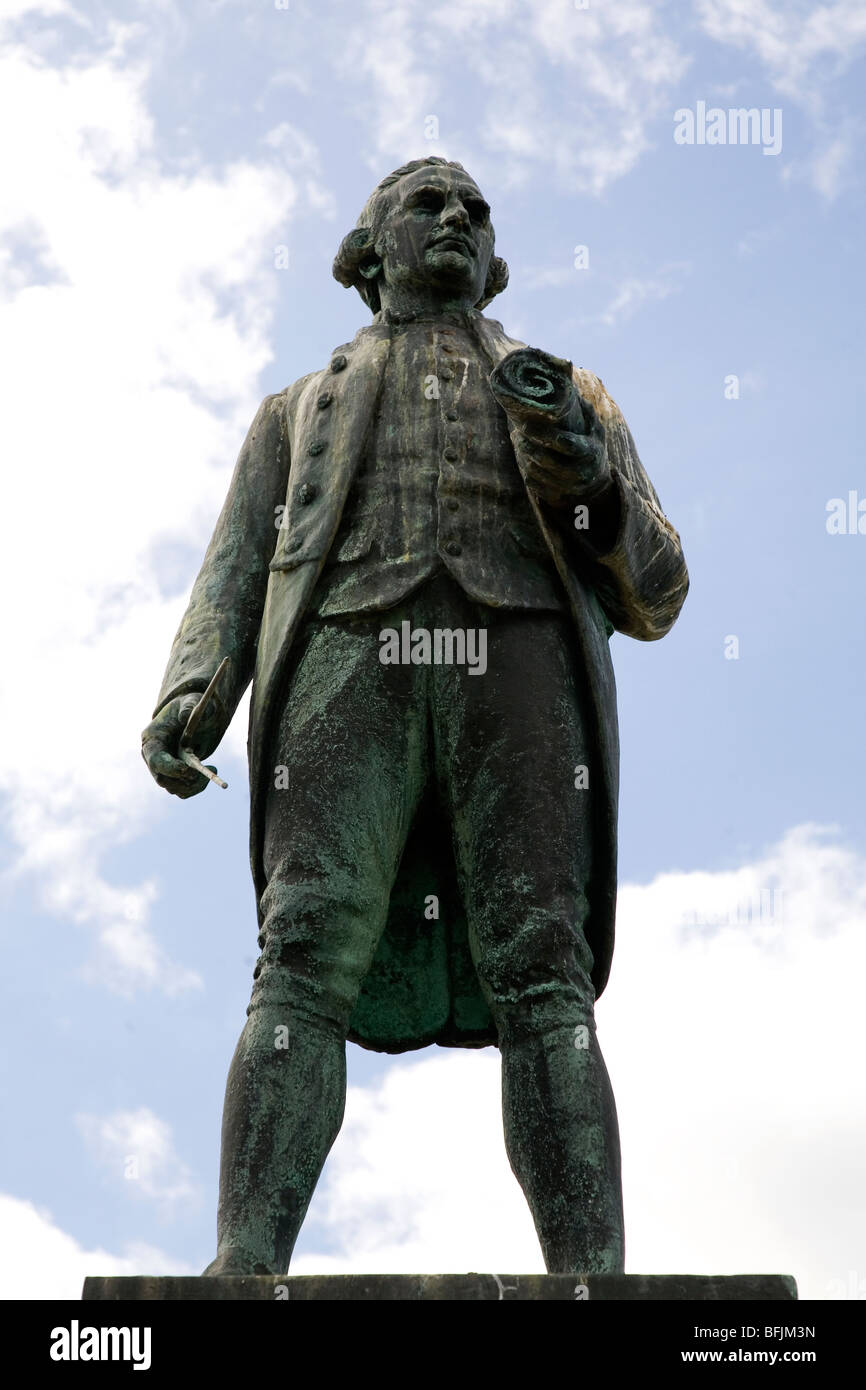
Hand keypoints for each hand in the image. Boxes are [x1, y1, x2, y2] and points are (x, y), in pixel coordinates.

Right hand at [141, 694, 218, 798]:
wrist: (187, 716)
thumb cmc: (186, 707)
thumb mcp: (189, 701)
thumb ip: (188, 706)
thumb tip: (185, 715)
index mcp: (151, 739)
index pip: (155, 760)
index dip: (170, 767)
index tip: (187, 769)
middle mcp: (152, 757)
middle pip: (163, 779)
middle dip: (184, 779)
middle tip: (205, 772)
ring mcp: (161, 768)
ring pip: (173, 788)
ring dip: (193, 785)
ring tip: (213, 769)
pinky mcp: (172, 775)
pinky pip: (182, 789)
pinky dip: (196, 787)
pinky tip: (211, 775)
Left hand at [489, 347, 608, 503]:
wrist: (595, 485)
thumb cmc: (591, 446)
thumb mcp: (594, 427)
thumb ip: (582, 407)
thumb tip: (568, 378)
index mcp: (590, 451)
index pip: (569, 445)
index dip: (548, 436)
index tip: (528, 425)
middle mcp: (580, 473)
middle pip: (548, 460)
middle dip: (530, 445)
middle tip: (519, 431)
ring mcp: (567, 487)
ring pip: (537, 471)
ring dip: (525, 456)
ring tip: (520, 441)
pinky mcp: (555, 496)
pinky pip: (534, 484)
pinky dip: (527, 471)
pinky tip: (526, 459)